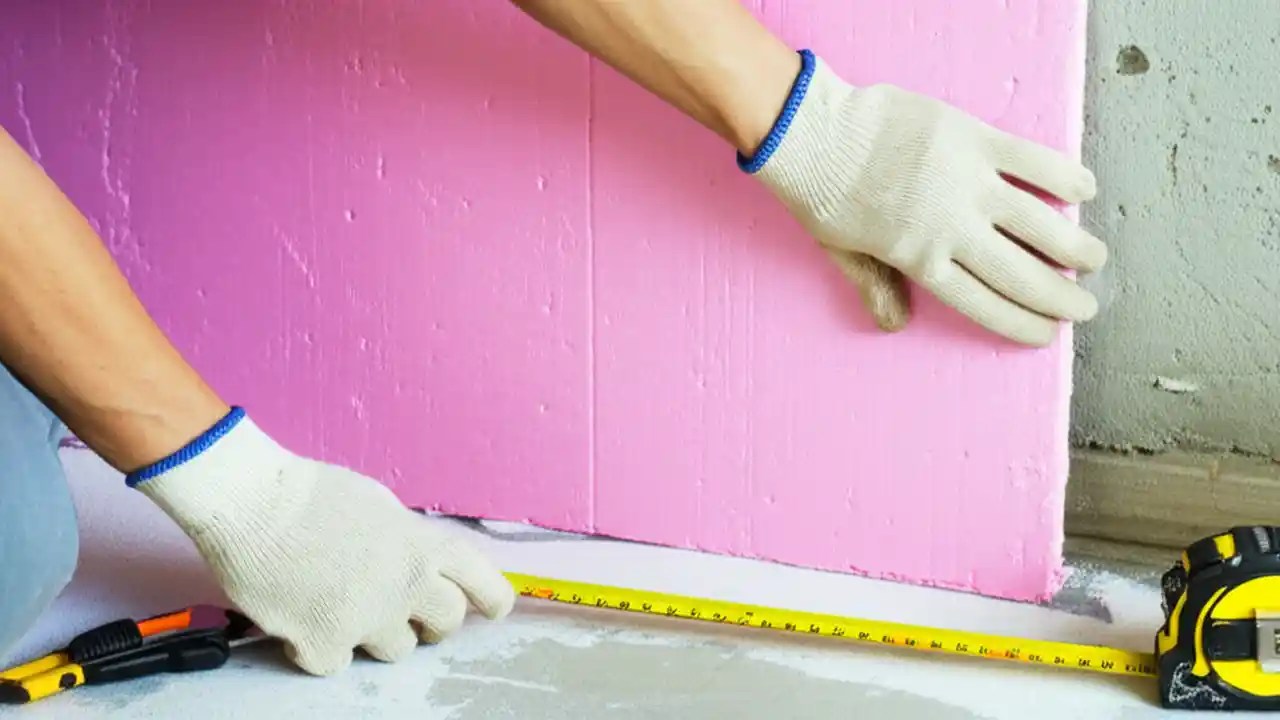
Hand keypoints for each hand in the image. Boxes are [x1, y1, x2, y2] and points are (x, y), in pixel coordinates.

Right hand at [130, 407, 514, 675]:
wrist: (252, 503)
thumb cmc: (310, 494)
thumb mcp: (380, 505)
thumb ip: (409, 541)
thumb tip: (420, 566)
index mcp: (424, 544)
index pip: (485, 585)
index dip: (491, 601)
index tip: (488, 609)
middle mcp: (407, 584)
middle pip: (446, 624)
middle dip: (430, 620)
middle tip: (403, 608)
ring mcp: (368, 618)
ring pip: (397, 650)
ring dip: (376, 633)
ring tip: (343, 604)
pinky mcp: (325, 643)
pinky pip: (338, 664)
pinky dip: (321, 647)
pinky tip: (303, 617)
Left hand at [743, 51, 1106, 345]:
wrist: (814, 133)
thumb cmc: (823, 195)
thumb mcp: (843, 251)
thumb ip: (875, 285)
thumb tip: (894, 326)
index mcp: (921, 262)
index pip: (986, 305)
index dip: (1023, 323)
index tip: (1050, 333)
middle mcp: (952, 229)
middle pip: (1022, 274)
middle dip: (1061, 297)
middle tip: (1085, 306)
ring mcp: (967, 182)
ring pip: (1040, 223)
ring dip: (1074, 246)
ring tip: (1094, 260)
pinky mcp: (973, 138)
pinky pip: (1032, 161)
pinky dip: (1064, 175)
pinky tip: (1085, 191)